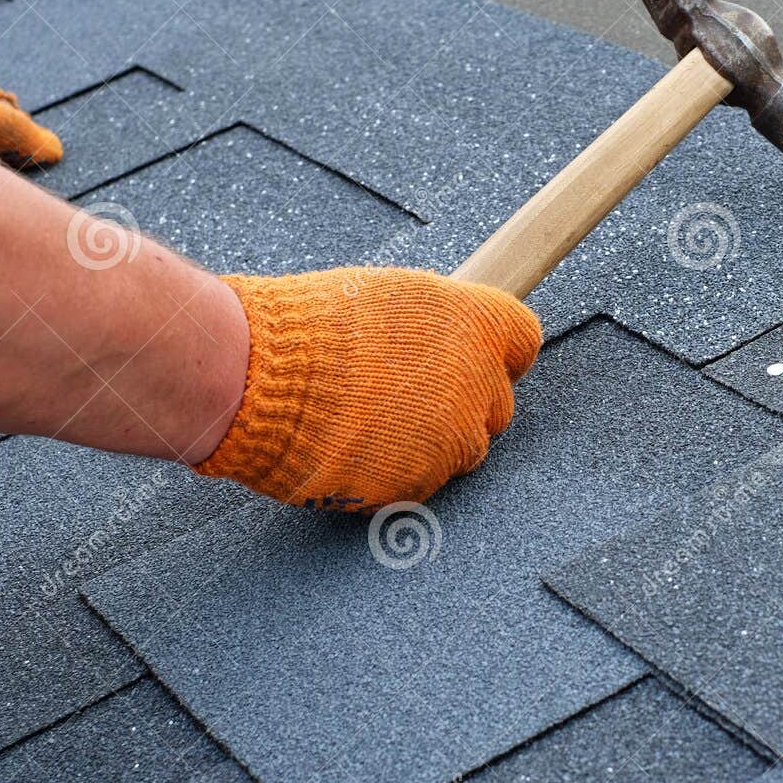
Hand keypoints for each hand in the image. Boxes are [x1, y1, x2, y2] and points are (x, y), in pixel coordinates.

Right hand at [194, 267, 542, 510]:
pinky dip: (395, 473)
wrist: (258, 377)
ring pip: (462, 452)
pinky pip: (421, 484)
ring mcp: (451, 440)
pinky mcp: (419, 484)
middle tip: (408, 395)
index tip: (474, 357)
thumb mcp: (389, 298)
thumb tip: (450, 339)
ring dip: (431, 443)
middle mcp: (478, 383)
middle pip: (498, 406)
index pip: (524, 341)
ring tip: (370, 421)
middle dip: (463, 405)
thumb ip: (437, 324)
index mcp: (478, 325)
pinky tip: (353, 448)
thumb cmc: (312, 326)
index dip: (497, 353)